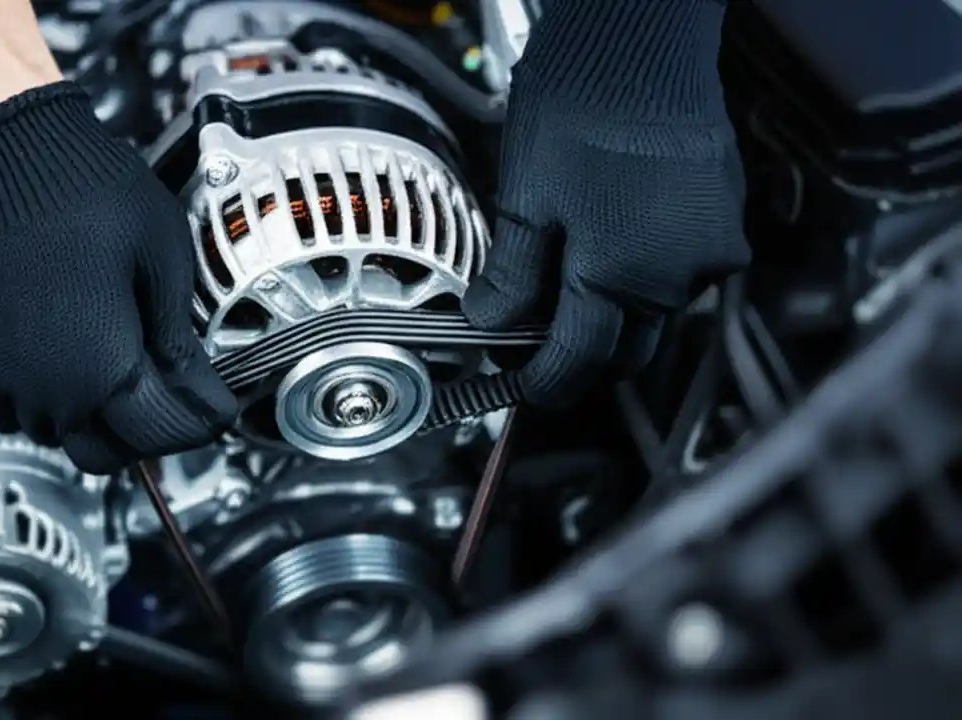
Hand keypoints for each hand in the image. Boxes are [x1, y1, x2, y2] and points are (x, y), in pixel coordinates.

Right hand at [0, 83, 236, 472]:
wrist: (16, 151)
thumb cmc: (88, 189)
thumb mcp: (164, 258)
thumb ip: (177, 334)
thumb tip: (196, 380)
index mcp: (102, 367)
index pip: (161, 432)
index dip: (200, 424)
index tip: (218, 410)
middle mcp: (49, 385)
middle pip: (106, 452)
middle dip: (146, 434)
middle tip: (174, 401)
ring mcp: (5, 373)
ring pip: (58, 436)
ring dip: (93, 421)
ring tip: (124, 378)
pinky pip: (7, 412)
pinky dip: (38, 407)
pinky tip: (65, 373)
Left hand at [465, 1, 749, 406]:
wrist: (643, 38)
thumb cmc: (580, 108)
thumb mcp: (525, 199)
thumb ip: (512, 276)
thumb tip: (490, 323)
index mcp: (624, 279)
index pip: (581, 362)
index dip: (544, 382)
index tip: (521, 386)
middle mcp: (680, 275)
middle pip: (627, 348)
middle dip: (583, 355)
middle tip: (536, 337)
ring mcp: (711, 246)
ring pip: (657, 309)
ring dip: (616, 312)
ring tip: (569, 276)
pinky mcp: (725, 215)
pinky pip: (683, 267)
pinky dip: (646, 271)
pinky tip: (611, 238)